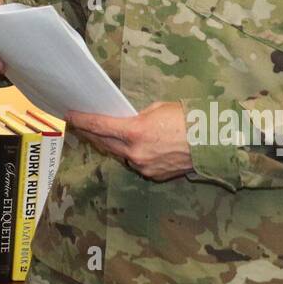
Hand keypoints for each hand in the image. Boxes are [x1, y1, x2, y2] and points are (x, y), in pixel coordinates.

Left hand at [64, 101, 193, 180]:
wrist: (212, 142)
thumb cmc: (188, 119)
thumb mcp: (157, 108)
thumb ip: (137, 116)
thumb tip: (126, 121)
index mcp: (135, 131)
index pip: (100, 126)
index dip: (82, 120)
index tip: (70, 115)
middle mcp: (135, 152)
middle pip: (105, 142)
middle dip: (92, 133)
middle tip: (81, 125)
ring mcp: (144, 166)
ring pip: (121, 154)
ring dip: (113, 144)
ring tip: (106, 134)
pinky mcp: (154, 175)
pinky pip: (137, 163)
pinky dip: (133, 154)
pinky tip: (137, 146)